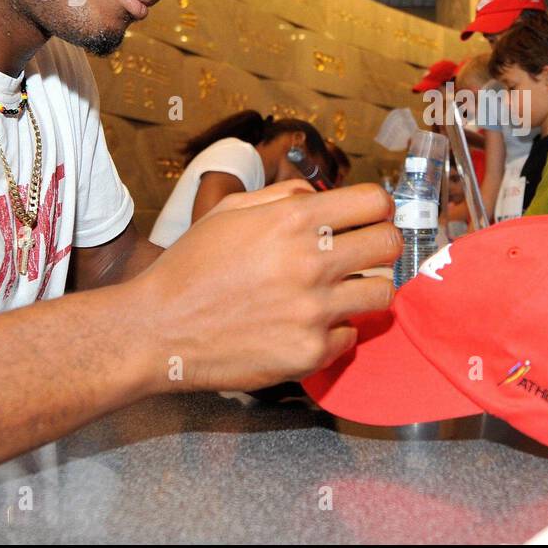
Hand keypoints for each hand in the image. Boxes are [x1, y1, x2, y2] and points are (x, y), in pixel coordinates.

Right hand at [127, 183, 400, 392]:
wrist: (157, 330)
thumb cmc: (190, 267)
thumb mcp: (230, 211)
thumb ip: (283, 196)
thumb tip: (320, 195)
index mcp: (294, 220)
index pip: (375, 202)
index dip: (377, 208)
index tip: (372, 218)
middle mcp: (311, 262)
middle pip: (390, 245)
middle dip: (382, 246)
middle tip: (365, 255)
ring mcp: (314, 311)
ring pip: (382, 294)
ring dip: (365, 291)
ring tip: (339, 293)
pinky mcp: (310, 352)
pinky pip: (350, 336)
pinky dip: (334, 332)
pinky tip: (306, 327)